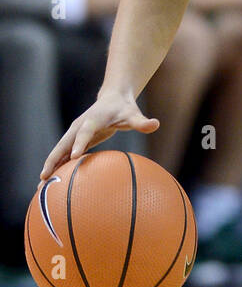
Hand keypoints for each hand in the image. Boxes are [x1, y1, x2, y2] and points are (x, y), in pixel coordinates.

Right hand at [40, 91, 158, 180]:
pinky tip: (49, 185)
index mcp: (92, 120)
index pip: (84, 132)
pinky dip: (55, 169)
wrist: (112, 98)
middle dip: (53, 160)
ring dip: (49, 168)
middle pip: (62, 144)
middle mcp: (79, 127)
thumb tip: (156, 124)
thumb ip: (142, 121)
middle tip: (44, 177)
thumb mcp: (133, 114)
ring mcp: (74, 134)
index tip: (73, 157)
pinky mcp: (74, 141)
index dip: (79, 143)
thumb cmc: (124, 107)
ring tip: (39, 188)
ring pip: (58, 152)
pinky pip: (62, 156)